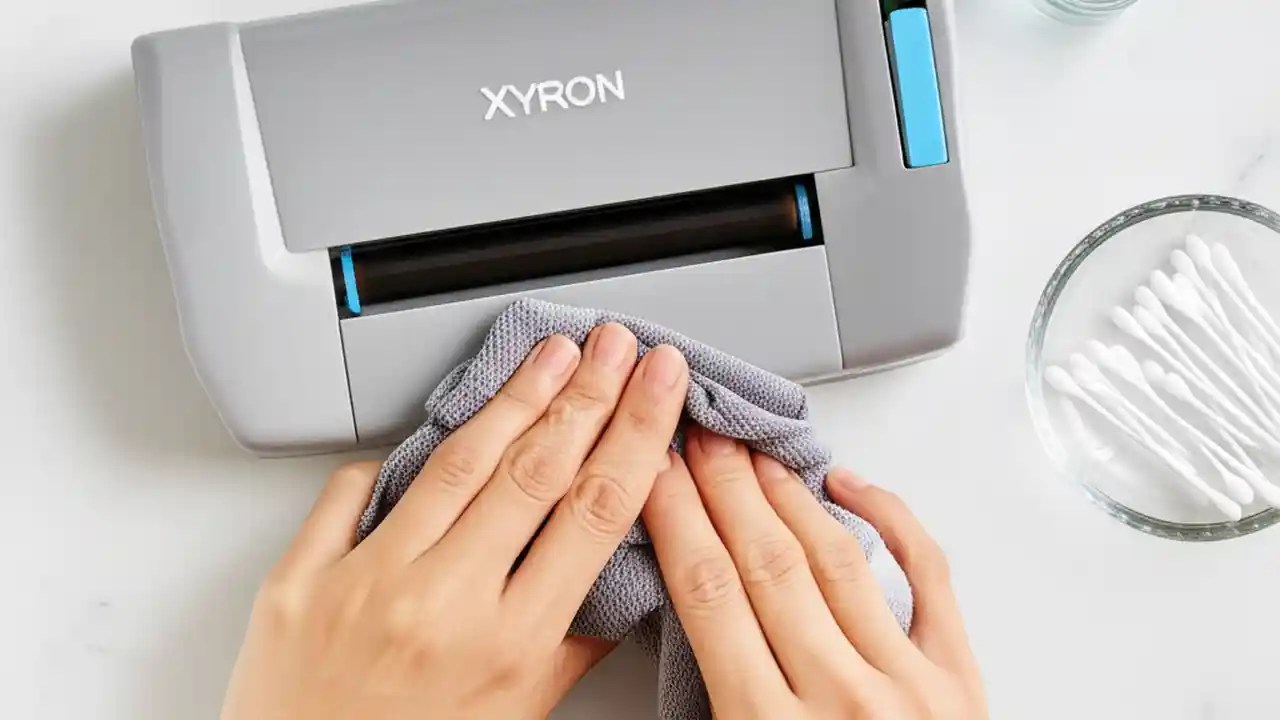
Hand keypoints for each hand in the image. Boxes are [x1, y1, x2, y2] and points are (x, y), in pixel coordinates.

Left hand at [220, 324, 689, 719]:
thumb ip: (566, 648)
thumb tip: (610, 580)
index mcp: (508, 645)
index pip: (593, 512)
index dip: (634, 434)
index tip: (660, 386)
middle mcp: (442, 604)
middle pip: (535, 469)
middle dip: (588, 394)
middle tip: (618, 345)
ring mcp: (366, 583)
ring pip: (457, 462)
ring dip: (514, 397)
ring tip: (551, 354)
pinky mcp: (301, 578)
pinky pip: (352, 491)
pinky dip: (393, 455)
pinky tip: (428, 426)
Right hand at [643, 427, 985, 719]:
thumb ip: (702, 716)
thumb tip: (673, 644)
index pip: (708, 597)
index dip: (675, 521)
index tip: (652, 471)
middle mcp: (839, 699)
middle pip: (762, 562)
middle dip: (720, 488)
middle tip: (694, 433)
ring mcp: (908, 683)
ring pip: (831, 558)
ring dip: (783, 494)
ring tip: (749, 449)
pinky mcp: (962, 678)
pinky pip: (927, 575)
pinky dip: (892, 518)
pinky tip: (853, 483)